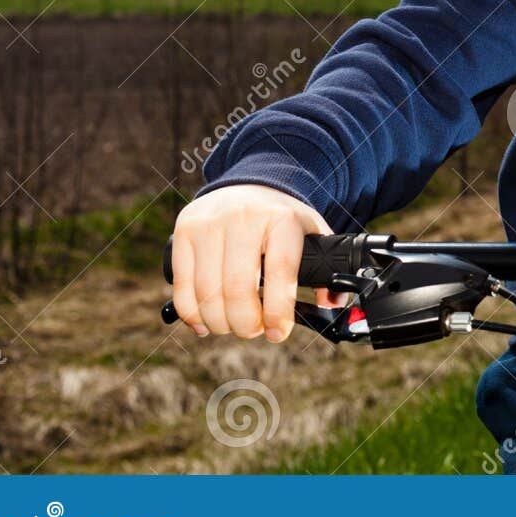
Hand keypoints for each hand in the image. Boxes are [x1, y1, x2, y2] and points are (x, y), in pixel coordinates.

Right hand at [169, 184, 346, 343]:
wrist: (249, 185)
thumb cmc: (281, 219)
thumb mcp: (311, 233)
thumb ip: (325, 268)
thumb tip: (332, 301)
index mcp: (282, 219)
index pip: (280, 271)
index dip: (277, 310)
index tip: (278, 332)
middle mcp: (244, 217)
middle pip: (238, 288)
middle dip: (246, 323)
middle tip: (254, 331)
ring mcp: (210, 223)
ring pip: (208, 292)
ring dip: (220, 323)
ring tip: (233, 326)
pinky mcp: (185, 232)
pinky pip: (183, 286)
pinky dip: (193, 314)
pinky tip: (205, 323)